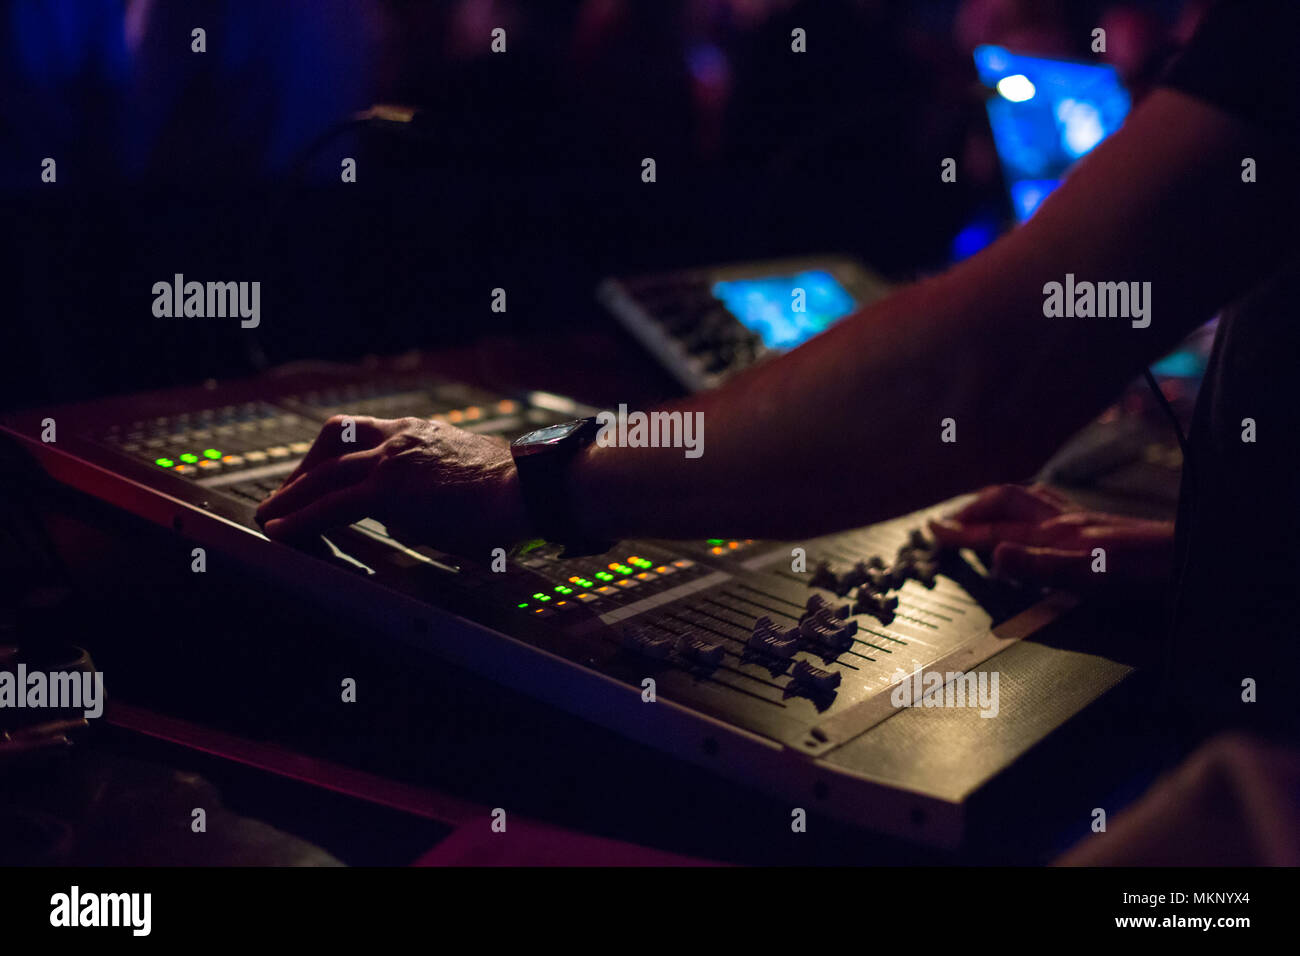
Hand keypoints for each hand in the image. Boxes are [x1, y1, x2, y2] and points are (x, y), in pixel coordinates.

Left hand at [255, 416, 530, 554]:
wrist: (530, 489)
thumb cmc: (515, 494)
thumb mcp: (468, 485)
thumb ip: (434, 495)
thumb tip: (408, 520)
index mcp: (424, 433)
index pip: (367, 435)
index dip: (338, 454)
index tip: (324, 473)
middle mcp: (403, 437)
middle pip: (335, 443)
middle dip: (305, 470)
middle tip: (286, 495)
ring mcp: (393, 460)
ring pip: (326, 474)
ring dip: (291, 496)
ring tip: (270, 515)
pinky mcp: (389, 490)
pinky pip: (331, 505)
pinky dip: (301, 518)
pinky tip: (282, 531)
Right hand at [927, 484, 1174, 596]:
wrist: (1188, 561)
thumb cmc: (1144, 573)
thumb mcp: (1088, 575)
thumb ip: (1038, 564)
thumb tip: (994, 553)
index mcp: (1055, 534)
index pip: (994, 528)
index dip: (959, 531)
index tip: (931, 530)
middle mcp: (1063, 520)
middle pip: (1005, 501)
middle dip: (971, 508)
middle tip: (947, 521)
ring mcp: (1080, 519)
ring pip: (1026, 499)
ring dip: (995, 502)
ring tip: (978, 510)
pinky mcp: (1096, 525)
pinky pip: (1048, 505)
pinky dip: (1025, 505)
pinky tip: (1032, 516)